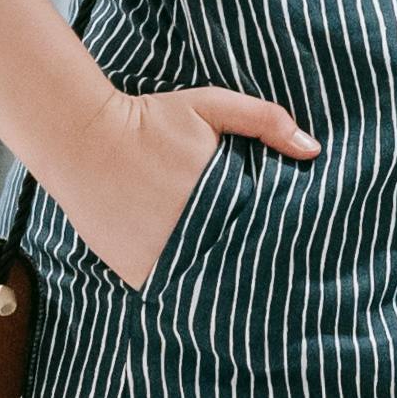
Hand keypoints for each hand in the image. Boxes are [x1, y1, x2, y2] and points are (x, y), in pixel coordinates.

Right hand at [60, 77, 315, 286]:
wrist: (82, 138)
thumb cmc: (151, 119)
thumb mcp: (212, 106)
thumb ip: (265, 121)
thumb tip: (314, 151)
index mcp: (223, 203)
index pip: (267, 236)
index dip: (280, 243)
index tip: (293, 249)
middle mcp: (195, 239)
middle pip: (240, 264)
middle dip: (254, 267)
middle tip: (273, 279)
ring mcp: (164, 262)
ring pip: (207, 283)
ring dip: (220, 282)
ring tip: (240, 291)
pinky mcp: (138, 274)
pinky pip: (173, 289)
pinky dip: (184, 286)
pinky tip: (197, 285)